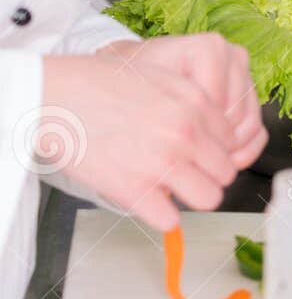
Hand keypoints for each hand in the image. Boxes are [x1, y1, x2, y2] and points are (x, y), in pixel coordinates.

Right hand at [37, 41, 257, 229]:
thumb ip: (197, 102)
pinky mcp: (134, 189)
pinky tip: (147, 199)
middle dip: (208, 173)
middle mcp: (185, 134)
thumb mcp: (161, 78)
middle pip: (226, 172)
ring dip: (192, 196)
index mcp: (195, 105)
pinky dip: (161, 214)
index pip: (233, 142)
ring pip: (209, 198)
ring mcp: (161, 163)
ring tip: (171, 186)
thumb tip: (221, 131)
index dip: (216, 148)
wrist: (51, 97)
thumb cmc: (100, 85)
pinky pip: (171, 220)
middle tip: (184, 171)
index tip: (198, 151)